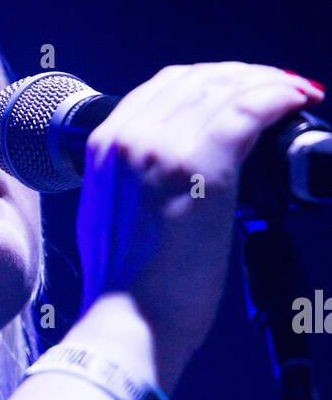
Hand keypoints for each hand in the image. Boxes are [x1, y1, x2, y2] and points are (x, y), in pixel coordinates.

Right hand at [76, 62, 324, 362]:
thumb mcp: (111, 214)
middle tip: (276, 88)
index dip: (211, 78)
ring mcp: (163, 150)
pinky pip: (248, 111)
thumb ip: (134, 177)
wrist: (128, 324)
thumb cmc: (125, 288)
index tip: (239, 87)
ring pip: (225, 89)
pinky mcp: (200, 168)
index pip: (165, 86)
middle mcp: (130, 138)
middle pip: (197, 79)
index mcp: (104, 146)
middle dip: (242, 76)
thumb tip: (173, 166)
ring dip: (267, 82)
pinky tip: (296, 99)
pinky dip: (277, 97)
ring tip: (294, 92)